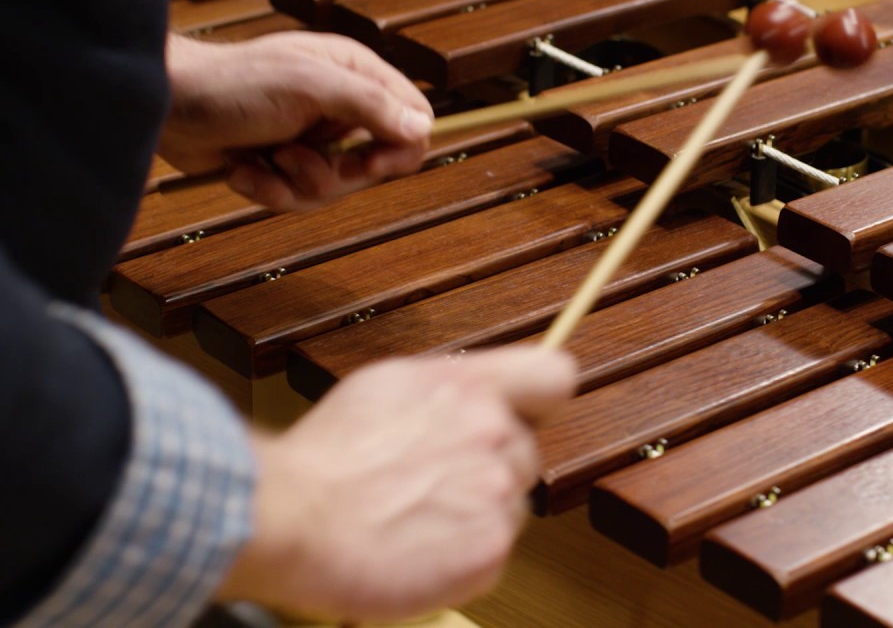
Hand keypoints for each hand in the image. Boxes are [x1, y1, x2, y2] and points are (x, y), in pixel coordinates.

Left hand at [161, 32, 433, 210]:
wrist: (164, 107)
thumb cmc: (234, 84)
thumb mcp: (310, 87)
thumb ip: (370, 105)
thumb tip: (423, 128)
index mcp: (356, 75)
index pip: (413, 119)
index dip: (400, 148)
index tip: (371, 162)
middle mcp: (340, 107)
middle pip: (375, 164)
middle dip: (333, 173)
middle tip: (295, 157)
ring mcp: (312, 139)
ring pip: (336, 188)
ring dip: (294, 183)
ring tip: (263, 159)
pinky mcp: (284, 166)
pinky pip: (299, 198)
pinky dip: (268, 190)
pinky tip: (241, 170)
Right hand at [215, 347, 575, 621]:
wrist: (293, 515)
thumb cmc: (327, 456)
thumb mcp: (390, 386)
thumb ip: (448, 390)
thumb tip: (471, 396)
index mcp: (471, 386)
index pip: (554, 376)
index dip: (539, 401)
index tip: (525, 414)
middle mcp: (495, 432)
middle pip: (527, 452)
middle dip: (491, 468)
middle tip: (436, 484)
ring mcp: (497, 492)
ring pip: (512, 506)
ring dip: (476, 516)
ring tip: (417, 521)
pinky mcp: (490, 549)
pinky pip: (494, 555)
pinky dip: (462, 561)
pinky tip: (418, 551)